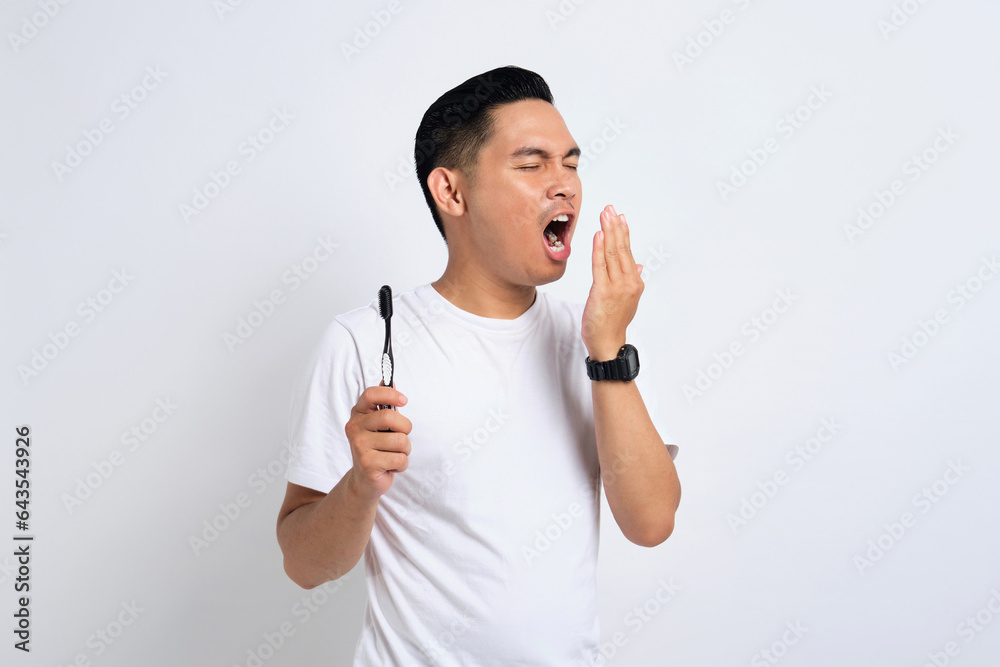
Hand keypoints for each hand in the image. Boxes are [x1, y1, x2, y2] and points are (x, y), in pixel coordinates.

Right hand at [344, 385, 410, 500]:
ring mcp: (359, 446)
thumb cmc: (377, 448)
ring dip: (405, 450)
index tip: (404, 400)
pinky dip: (402, 464)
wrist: (365, 481)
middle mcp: (354, 428)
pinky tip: (391, 466)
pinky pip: (400, 459)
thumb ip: (385, 404)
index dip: (390, 394)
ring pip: (400, 440)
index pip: (370, 394)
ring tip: (394, 454)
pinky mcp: (367, 464)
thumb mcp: (380, 425)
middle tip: (403, 436)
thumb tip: (391, 380)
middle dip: (406, 428)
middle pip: (389, 417)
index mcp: (358, 414)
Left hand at [581, 205, 643, 360]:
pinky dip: (600, 249)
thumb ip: (630, 280)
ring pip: (613, 254)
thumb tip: (637, 265)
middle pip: (622, 248)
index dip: (622, 232)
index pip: (628, 252)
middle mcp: (629, 282)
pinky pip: (600, 266)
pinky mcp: (603, 292)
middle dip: (615, 226)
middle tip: (611, 209)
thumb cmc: (612, 323)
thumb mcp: (626, 300)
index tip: (619, 217)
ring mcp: (617, 287)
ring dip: (609, 232)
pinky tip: (599, 235)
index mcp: (634, 282)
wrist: (608, 344)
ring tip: (605, 215)